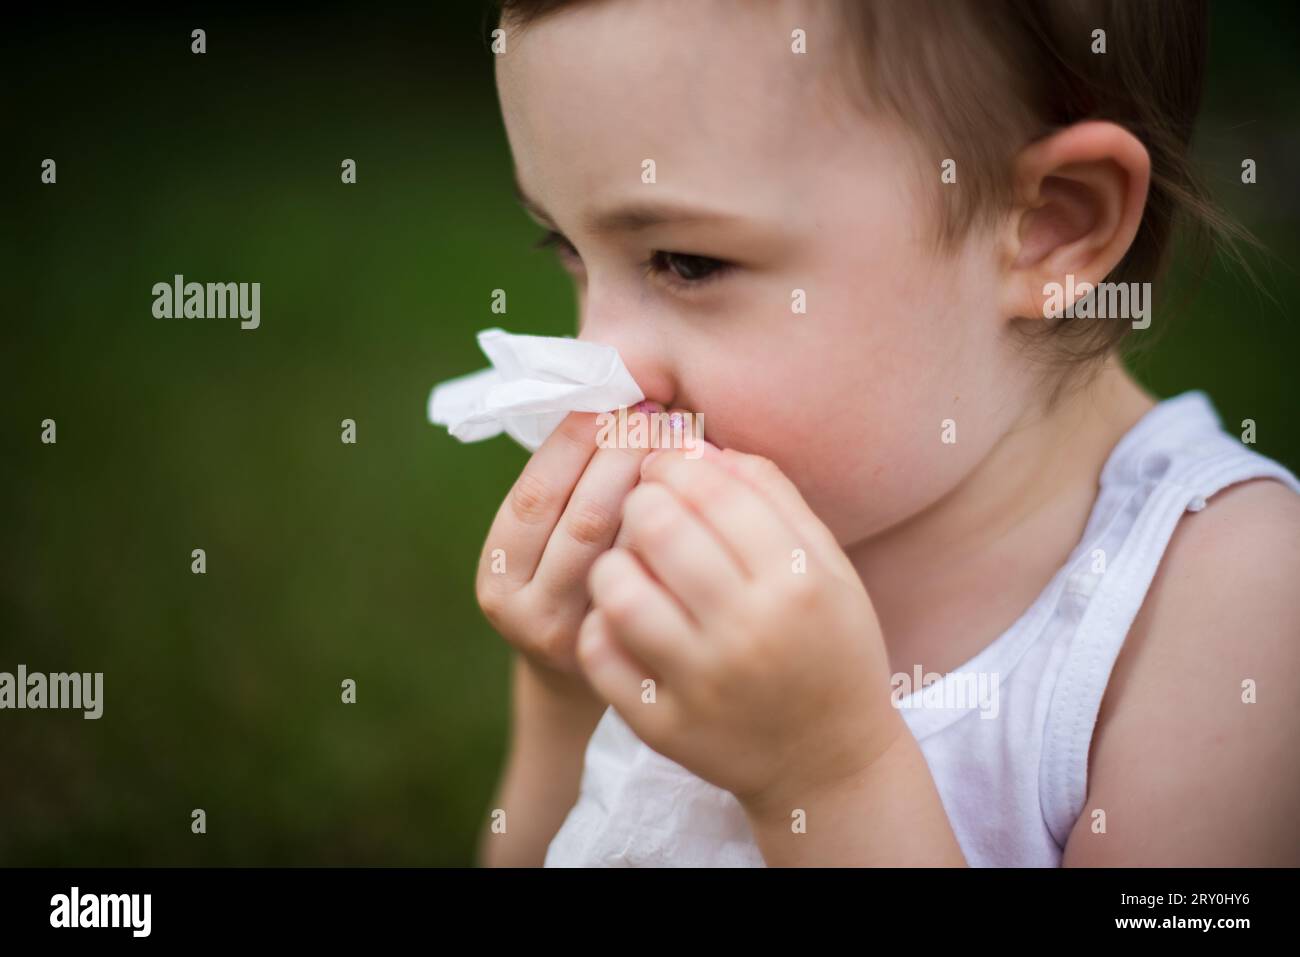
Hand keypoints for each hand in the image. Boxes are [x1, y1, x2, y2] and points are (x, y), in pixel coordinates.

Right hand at [474, 404, 665, 685]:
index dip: (575, 439)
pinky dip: (680, 529)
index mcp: (499, 570)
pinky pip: (661, 575)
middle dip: (625, 455)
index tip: (614, 398)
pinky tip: (701, 496)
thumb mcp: (550, 539)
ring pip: (627, 546)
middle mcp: (528, 610)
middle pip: (584, 516)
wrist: (597, 677)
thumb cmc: (575, 579)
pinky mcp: (630, 650)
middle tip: (661, 413)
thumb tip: (608, 392)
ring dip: (659, 486)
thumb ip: (568, 482)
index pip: (536, 493)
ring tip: (684, 442)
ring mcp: (580, 637)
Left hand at [576, 444, 904, 814]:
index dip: (674, 462)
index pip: (710, 488)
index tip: (665, 465)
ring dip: (613, 561)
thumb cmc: (830, 647)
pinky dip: (599, 624)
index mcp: (799, 581)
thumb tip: (697, 446)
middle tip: (646, 508)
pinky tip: (623, 618)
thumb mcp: (827, 566)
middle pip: (657, 526)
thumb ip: (772, 497)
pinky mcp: (662, 726)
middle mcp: (749, 631)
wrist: (829, 763)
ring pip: (616, 588)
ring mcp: (702, 684)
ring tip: (631, 563)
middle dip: (641, 500)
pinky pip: (599, 653)